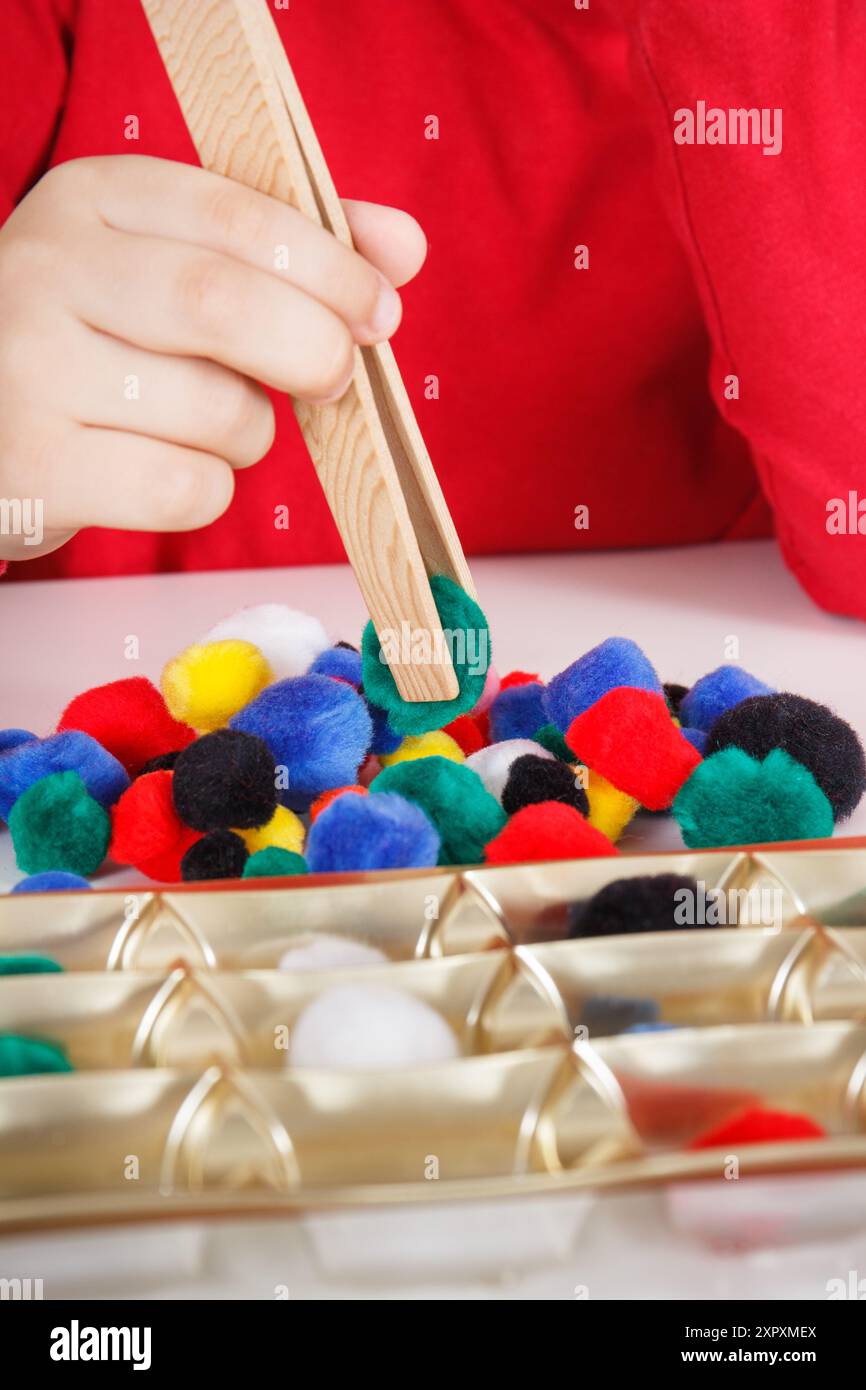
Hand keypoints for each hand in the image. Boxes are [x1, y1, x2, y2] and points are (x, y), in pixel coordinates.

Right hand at [0, 155, 426, 558]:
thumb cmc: (99, 340)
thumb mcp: (169, 264)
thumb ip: (285, 245)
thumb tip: (405, 244)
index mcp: (92, 199)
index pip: (238, 215)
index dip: (333, 269)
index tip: (381, 312)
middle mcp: (48, 270)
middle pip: (226, 307)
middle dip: (313, 350)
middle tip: (335, 379)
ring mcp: (31, 371)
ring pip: (219, 412)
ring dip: (250, 434)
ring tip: (204, 424)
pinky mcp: (38, 467)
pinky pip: (187, 489)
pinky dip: (208, 490)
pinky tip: (161, 470)